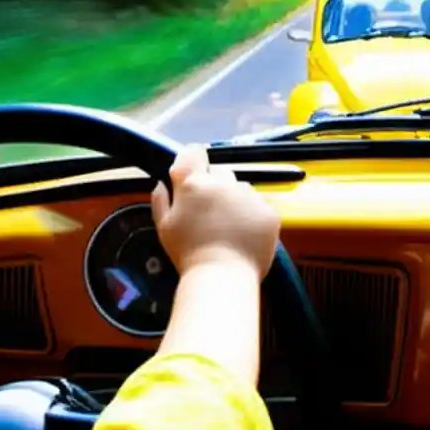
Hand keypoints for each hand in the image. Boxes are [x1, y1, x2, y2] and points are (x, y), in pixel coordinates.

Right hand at [151, 146, 279, 280]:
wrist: (222, 276)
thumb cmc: (188, 253)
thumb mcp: (164, 227)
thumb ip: (161, 201)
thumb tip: (162, 184)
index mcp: (194, 184)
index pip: (193, 153)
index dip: (192, 159)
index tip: (193, 170)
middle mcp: (224, 183)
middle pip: (219, 172)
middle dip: (214, 185)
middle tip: (209, 211)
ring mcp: (249, 196)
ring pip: (242, 188)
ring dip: (235, 199)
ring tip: (229, 226)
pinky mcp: (268, 211)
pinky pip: (259, 205)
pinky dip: (253, 215)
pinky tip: (245, 234)